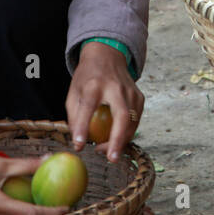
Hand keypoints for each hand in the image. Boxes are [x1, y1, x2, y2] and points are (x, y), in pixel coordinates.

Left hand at [66, 41, 142, 162]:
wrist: (107, 55)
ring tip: (108, 152)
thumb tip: (78, 142)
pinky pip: (136, 120)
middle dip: (117, 139)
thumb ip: (74, 115)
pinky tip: (118, 140)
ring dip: (122, 140)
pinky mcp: (140, 97)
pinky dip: (128, 133)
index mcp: (94, 84)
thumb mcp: (74, 91)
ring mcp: (131, 92)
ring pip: (132, 121)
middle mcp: (115, 87)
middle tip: (111, 158)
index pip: (88, 107)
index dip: (83, 126)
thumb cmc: (88, 77)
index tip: (79, 144)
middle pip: (121, 116)